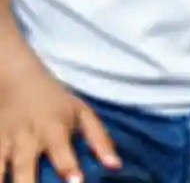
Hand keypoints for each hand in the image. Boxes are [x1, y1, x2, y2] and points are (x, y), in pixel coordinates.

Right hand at [0, 69, 119, 182]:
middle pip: (24, 167)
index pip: (61, 152)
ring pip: (0, 169)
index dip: (68, 168)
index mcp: (53, 130)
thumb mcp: (82, 113)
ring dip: (5, 182)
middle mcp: (27, 139)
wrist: (16, 78)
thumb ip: (99, 140)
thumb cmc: (56, 101)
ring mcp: (4, 143)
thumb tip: (116, 166)